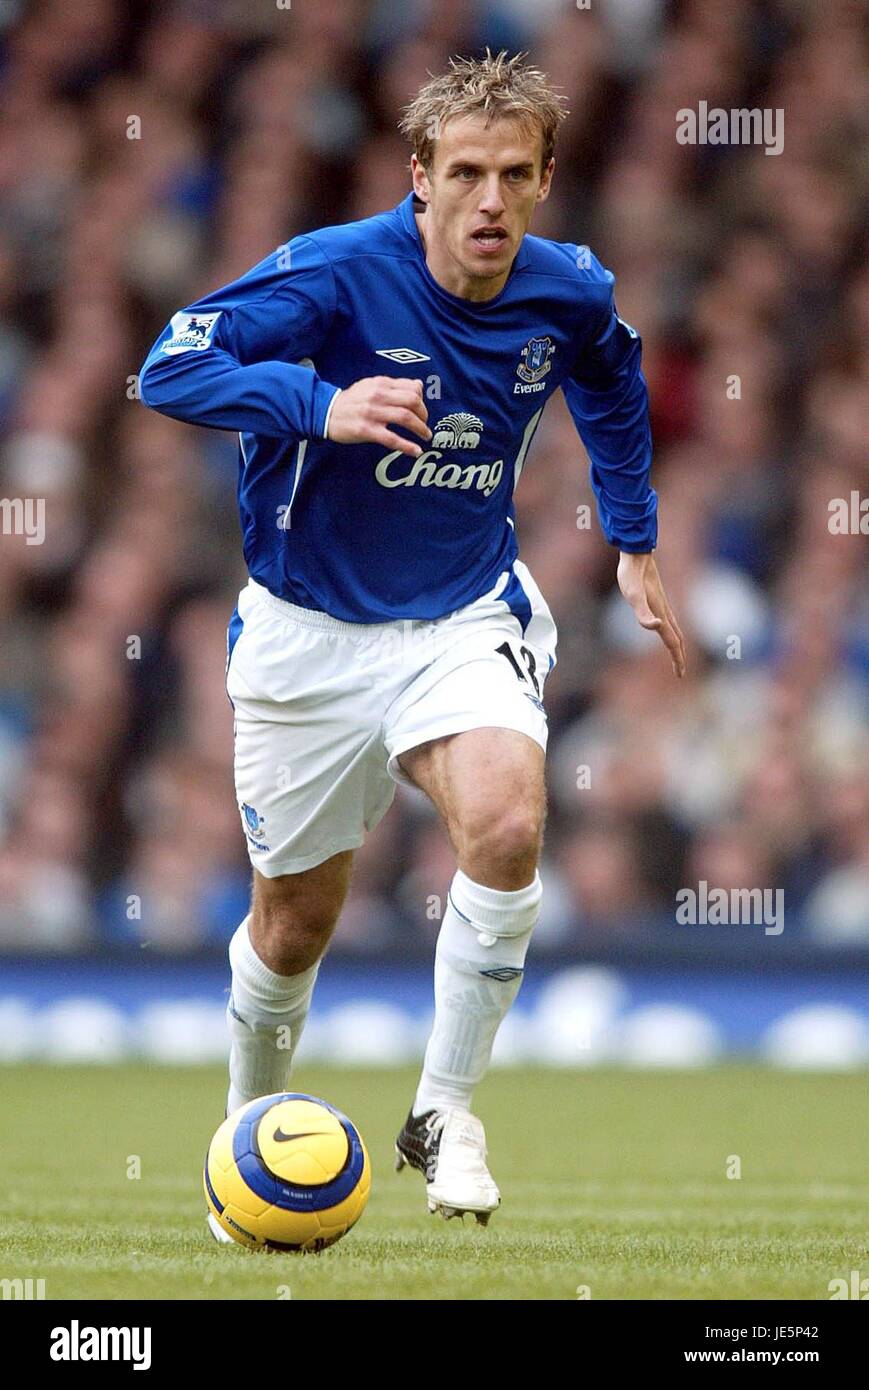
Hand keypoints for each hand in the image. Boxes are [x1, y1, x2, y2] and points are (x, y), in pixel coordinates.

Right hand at [326, 376, 431, 457]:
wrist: (325, 411)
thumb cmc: (351, 401)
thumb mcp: (371, 385)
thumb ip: (394, 386)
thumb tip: (419, 386)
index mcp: (381, 383)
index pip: (412, 388)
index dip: (422, 400)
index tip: (422, 410)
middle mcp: (378, 396)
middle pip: (412, 401)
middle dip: (424, 414)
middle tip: (425, 424)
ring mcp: (372, 413)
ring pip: (405, 418)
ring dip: (420, 429)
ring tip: (425, 436)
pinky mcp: (367, 430)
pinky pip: (392, 439)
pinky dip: (407, 446)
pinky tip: (416, 451)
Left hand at [617, 551, 686, 677]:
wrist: (636, 553)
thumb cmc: (631, 575)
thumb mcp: (632, 595)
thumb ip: (643, 613)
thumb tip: (656, 626)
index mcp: (660, 613)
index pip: (672, 641)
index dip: (677, 658)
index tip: (680, 674)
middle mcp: (664, 610)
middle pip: (676, 637)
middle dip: (679, 656)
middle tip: (680, 672)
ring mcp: (662, 604)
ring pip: (674, 628)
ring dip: (676, 644)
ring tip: (676, 654)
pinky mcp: (657, 598)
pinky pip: (668, 620)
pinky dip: (670, 630)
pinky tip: (664, 629)